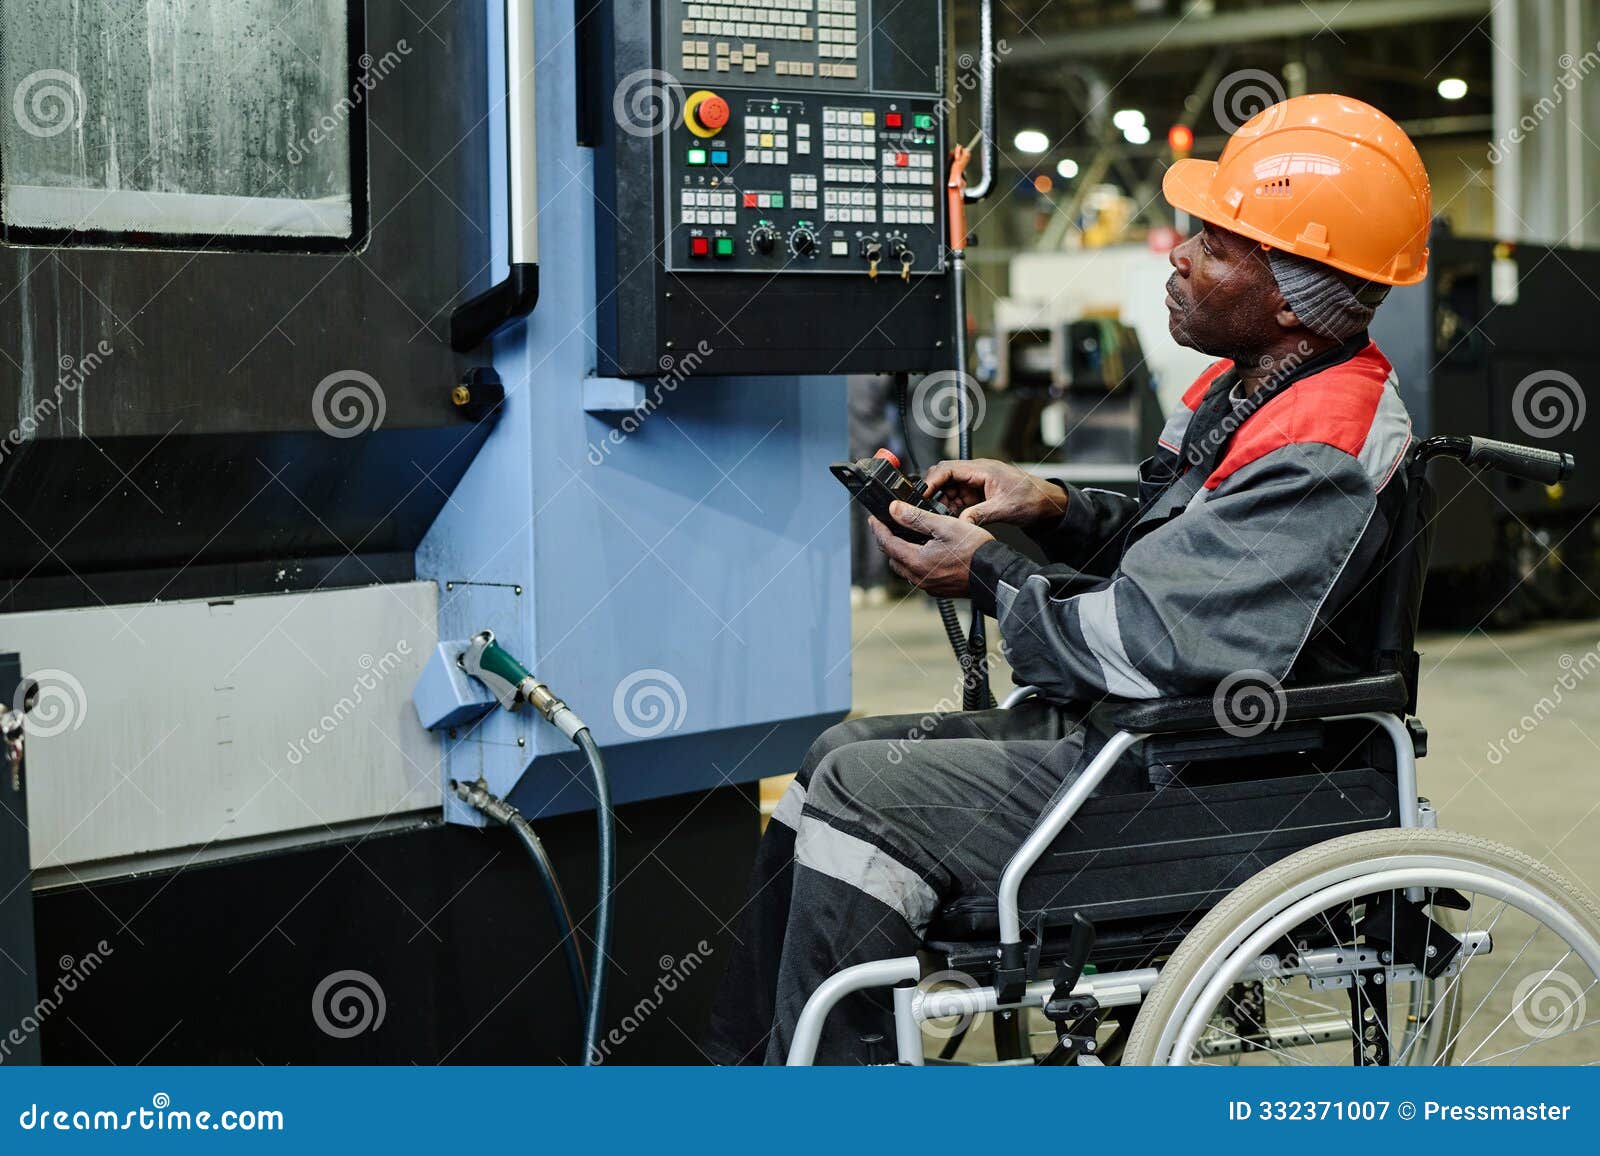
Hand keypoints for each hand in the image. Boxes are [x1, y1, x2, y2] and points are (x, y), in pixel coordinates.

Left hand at [869, 501, 994, 595]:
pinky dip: (916, 563)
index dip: (878, 528)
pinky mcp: (938, 589)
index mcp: (916, 561)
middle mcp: (919, 577)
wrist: (994, 574)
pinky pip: (919, 575)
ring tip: (907, 537)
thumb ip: (916, 517)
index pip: (887, 543)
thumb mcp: (944, 526)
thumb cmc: (975, 551)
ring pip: (905, 568)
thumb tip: (895, 509)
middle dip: (888, 541)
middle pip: (893, 557)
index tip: (874, 519)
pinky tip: (926, 552)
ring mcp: (928, 586)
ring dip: (902, 553)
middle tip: (889, 526)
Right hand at [921, 459, 1068, 527]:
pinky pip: (958, 497)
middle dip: (934, 493)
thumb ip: (979, 515)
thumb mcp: (1003, 509)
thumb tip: (959, 523)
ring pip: (950, 488)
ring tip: (941, 516)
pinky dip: (952, 507)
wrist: (1046, 503)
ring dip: (943, 502)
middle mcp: (977, 473)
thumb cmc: (1031, 498)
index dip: (932, 481)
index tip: (922, 495)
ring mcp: (977, 482)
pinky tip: (952, 517)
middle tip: (928, 509)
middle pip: (945, 477)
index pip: (948, 468)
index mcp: (982, 469)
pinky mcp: (979, 493)